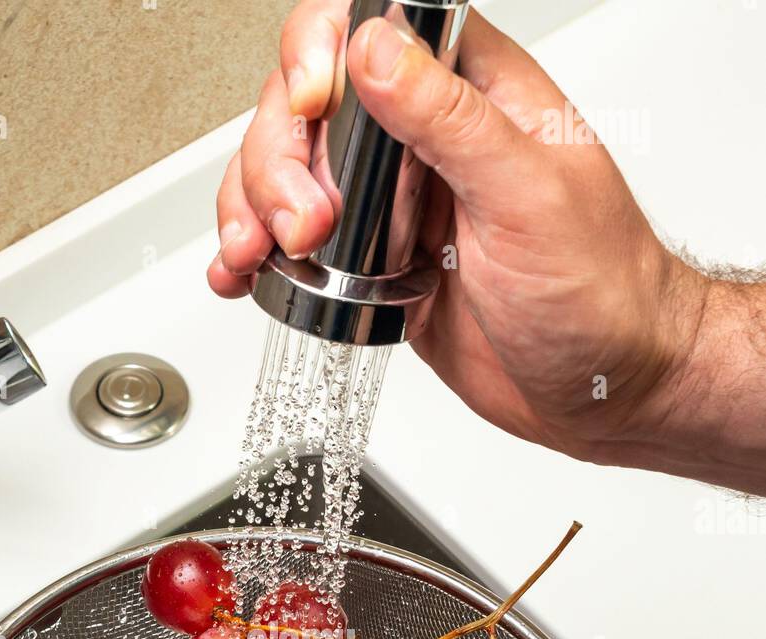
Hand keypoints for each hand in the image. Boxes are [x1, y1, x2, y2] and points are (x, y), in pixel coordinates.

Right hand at [208, 2, 720, 480]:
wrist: (607, 390)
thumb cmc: (601, 293)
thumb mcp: (529, 194)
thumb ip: (450, 120)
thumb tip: (374, 49)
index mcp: (472, 94)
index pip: (369, 29)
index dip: (317, 59)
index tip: (313, 112)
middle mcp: (424, 141)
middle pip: (306, 108)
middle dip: (278, 162)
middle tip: (305, 226)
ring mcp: (394, 207)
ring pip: (289, 177)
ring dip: (253, 209)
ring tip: (257, 256)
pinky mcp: (374, 270)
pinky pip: (299, 250)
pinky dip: (258, 260)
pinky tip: (242, 275)